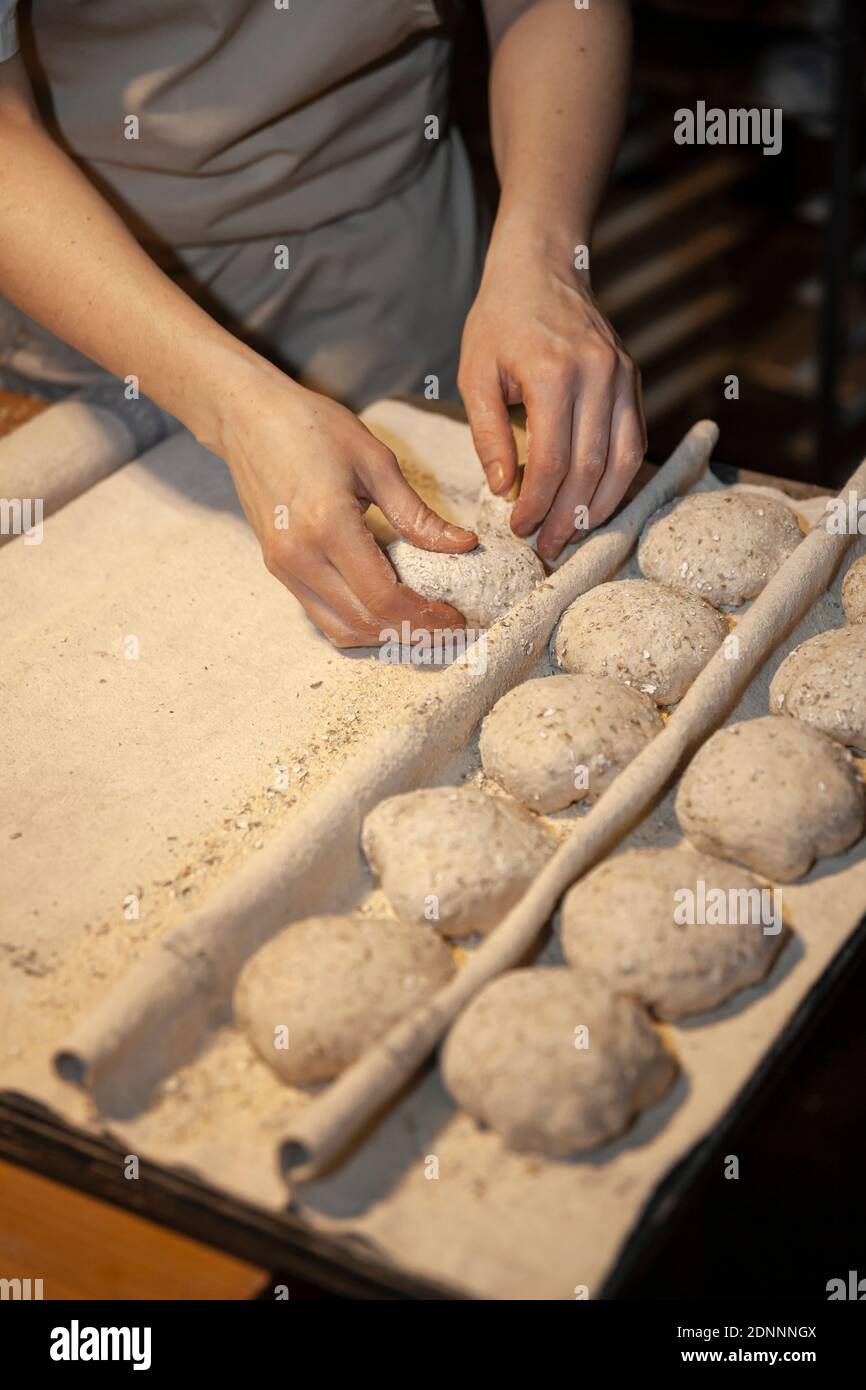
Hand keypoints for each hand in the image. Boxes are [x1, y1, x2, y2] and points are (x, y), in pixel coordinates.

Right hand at [215, 365, 476, 646]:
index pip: (383, 598)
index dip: (425, 616)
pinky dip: (357, 622)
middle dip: (412, 630)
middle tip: (446, 624)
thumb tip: (463, 546)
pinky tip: (385, 608)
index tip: (455, 616)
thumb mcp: (376, 463)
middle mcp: (299, 556)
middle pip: (364, 621)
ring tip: (420, 620)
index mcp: (327, 525)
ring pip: (341, 629)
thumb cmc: (313, 427)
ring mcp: (283, 567)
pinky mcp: (277, 568)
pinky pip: (321, 615)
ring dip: (384, 634)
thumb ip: (418, 515)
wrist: (249, 417)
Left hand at [458, 233, 645, 561]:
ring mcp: (622, 376)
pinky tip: (595, 499)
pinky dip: (618, 477)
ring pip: (622, 460)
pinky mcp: (633, 378)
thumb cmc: (500, 320)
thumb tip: (504, 489)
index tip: (519, 527)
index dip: (536, 504)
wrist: (542, 267)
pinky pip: (634, 440)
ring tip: (574, 533)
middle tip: (547, 546)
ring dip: (600, 505)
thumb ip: (489, 435)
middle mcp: (597, 375)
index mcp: (553, 374)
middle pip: (589, 467)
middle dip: (567, 515)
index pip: (551, 460)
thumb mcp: (476, 375)